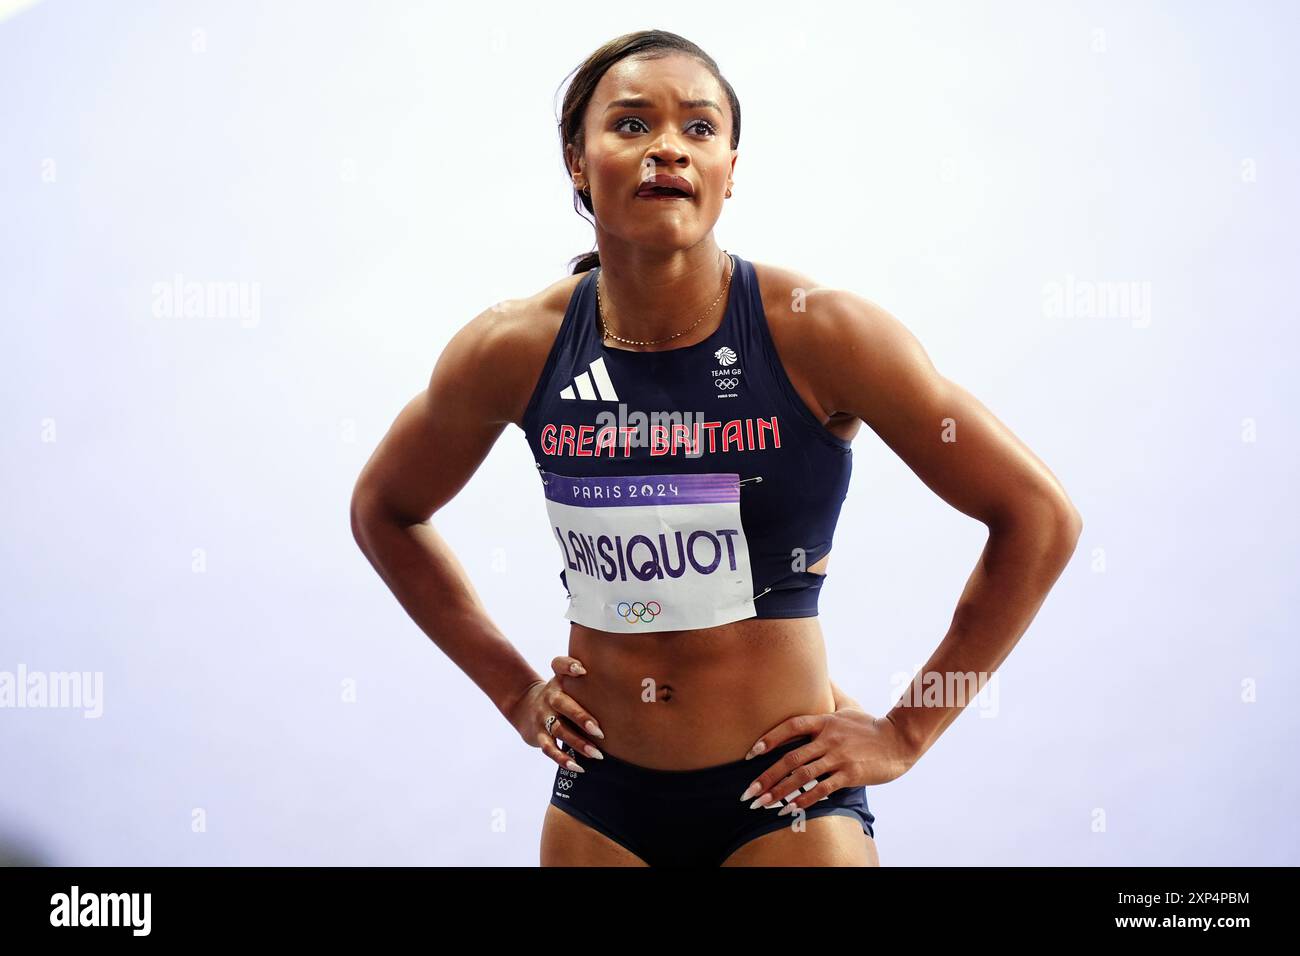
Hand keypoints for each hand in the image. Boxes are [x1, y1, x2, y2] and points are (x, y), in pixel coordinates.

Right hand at [505, 656, 605, 772]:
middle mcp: (550, 698)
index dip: (569, 666)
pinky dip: (563, 759)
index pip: (559, 665)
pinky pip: (550, 749)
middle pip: (564, 705)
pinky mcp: (539, 735)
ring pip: (559, 731)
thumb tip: (609, 675)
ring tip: (597, 754)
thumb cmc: (558, 693)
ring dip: (578, 743)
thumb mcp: (564, 678)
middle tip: (600, 732)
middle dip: (581, 718)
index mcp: (558, 682)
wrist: (525, 706)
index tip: (582, 671)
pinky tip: (578, 767)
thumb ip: (580, 673)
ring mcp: (543, 718)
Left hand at [736, 709, 914, 816]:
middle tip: (748, 793)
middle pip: (790, 758)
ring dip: (779, 792)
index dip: (769, 739)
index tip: (750, 754)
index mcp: (825, 721)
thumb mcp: (848, 706)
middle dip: (766, 777)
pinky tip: (789, 809)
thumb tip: (821, 676)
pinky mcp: (850, 774)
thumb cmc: (870, 726)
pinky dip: (804, 800)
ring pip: (802, 776)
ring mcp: (839, 757)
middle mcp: (828, 738)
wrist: (900, 741)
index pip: (790, 726)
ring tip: (762, 804)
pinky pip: (822, 789)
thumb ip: (831, 694)